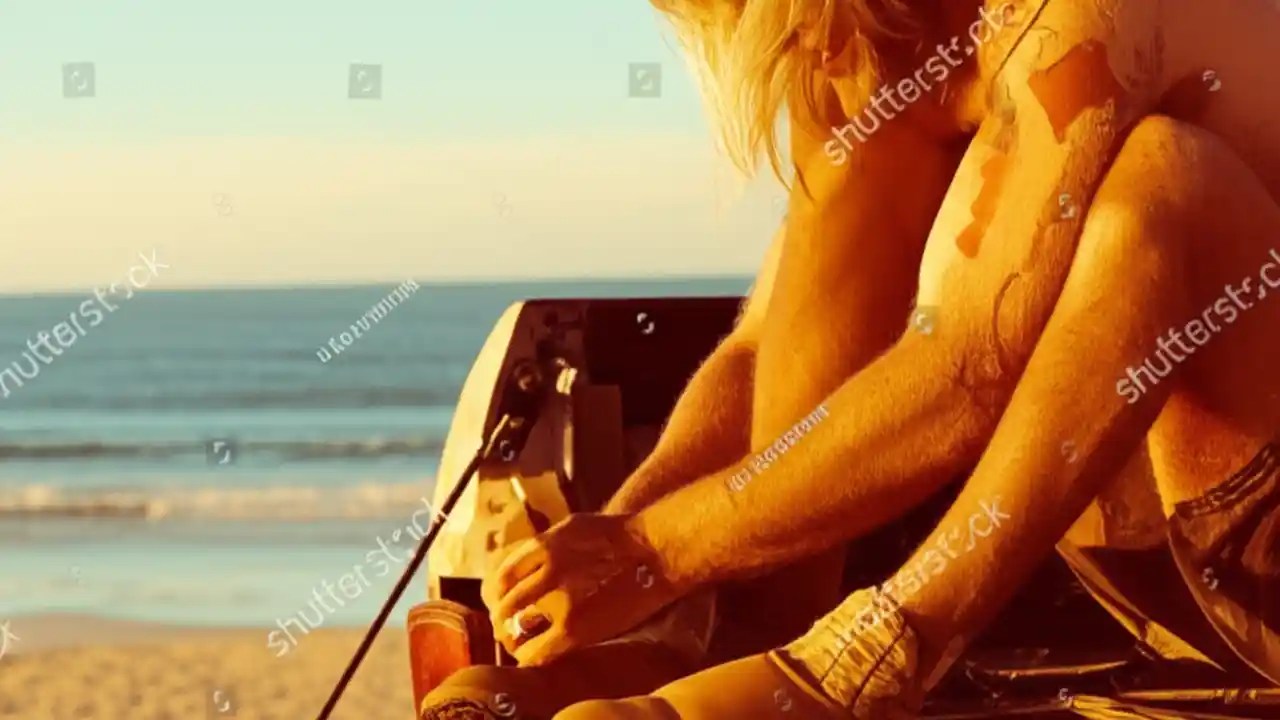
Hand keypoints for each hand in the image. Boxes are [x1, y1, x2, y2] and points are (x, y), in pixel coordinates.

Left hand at [480, 512, 682, 665]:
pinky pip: (537, 652)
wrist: (654, 551)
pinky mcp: (576, 629)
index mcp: (542, 546)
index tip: (500, 601)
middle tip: (506, 625)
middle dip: (502, 617)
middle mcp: (546, 571)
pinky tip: (535, 652)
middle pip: (503, 604)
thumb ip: (542, 545)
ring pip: (514, 627)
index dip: (496, 593)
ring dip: (511, 636)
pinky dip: (529, 655)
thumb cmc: (618, 537)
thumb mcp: (570, 527)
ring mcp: (560, 602)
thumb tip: (516, 563)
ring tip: (519, 641)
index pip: (500, 577)